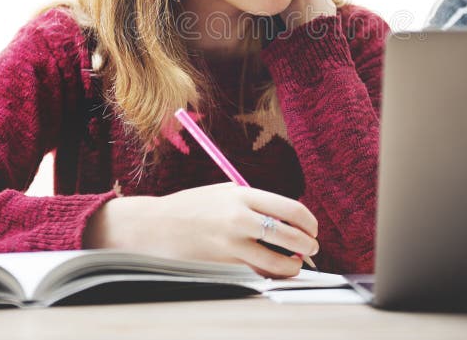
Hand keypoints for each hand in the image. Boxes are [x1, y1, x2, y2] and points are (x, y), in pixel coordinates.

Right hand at [83, 183, 318, 277]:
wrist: (155, 226)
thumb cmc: (191, 208)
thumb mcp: (223, 192)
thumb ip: (252, 201)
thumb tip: (285, 216)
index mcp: (242, 194)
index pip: (290, 208)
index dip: (308, 221)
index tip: (312, 228)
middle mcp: (239, 218)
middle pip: (289, 235)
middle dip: (308, 245)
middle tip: (312, 248)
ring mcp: (231, 243)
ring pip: (276, 260)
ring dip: (293, 265)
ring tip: (296, 265)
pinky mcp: (222, 264)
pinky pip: (256, 272)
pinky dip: (270, 274)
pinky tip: (273, 272)